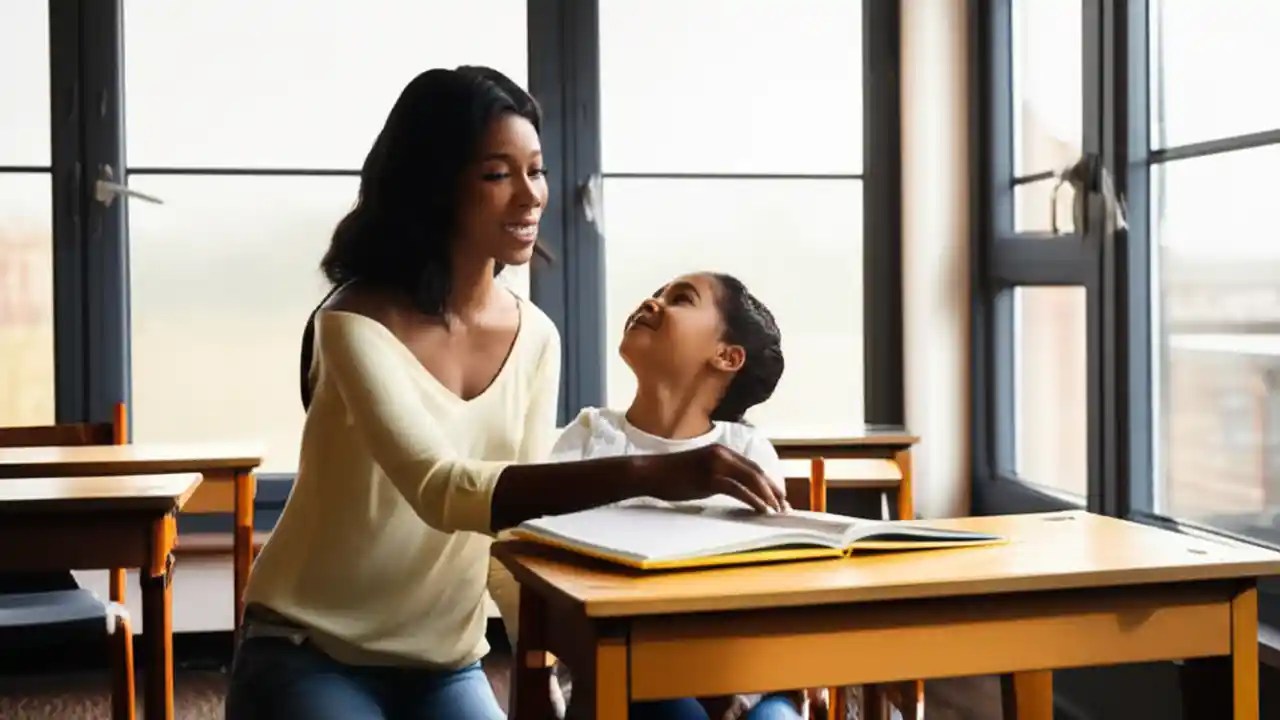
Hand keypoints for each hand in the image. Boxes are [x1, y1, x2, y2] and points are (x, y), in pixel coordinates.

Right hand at [629, 444, 786, 513]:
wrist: (650, 472)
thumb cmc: (671, 474)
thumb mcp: (699, 469)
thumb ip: (717, 475)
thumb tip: (734, 489)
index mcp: (721, 451)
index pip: (752, 466)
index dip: (768, 481)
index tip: (778, 496)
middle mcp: (722, 454)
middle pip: (756, 472)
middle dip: (773, 490)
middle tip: (785, 507)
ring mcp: (716, 465)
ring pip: (751, 479)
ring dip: (767, 496)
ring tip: (778, 511)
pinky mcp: (709, 479)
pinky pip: (738, 490)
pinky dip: (753, 500)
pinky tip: (762, 510)